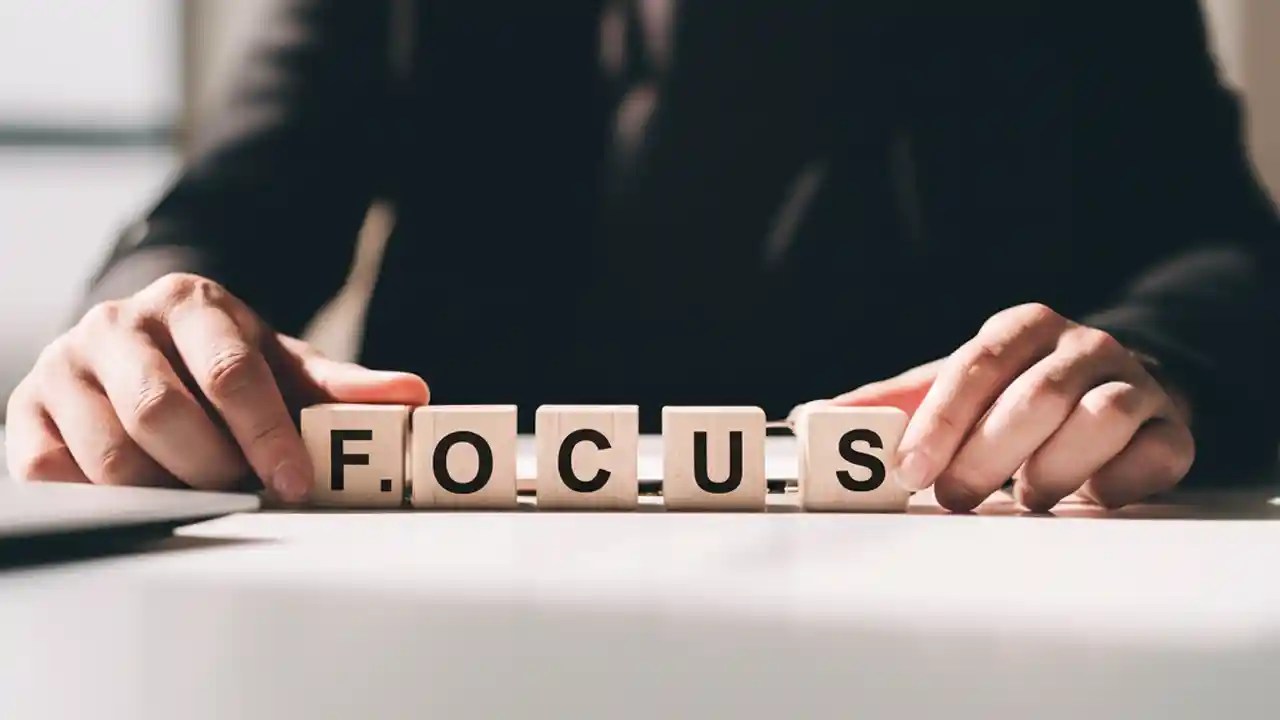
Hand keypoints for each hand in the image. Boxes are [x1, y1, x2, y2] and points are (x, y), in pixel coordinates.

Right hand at [5, 273, 428, 501]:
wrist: (139, 342)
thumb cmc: (221, 361)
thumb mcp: (281, 364)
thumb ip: (341, 385)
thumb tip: (414, 394)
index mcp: (189, 302)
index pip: (230, 372)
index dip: (266, 434)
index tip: (294, 483)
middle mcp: (118, 323)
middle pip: (162, 412)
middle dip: (212, 467)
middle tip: (244, 497)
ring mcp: (64, 364)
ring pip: (108, 452)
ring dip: (162, 492)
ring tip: (198, 500)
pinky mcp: (24, 409)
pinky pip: (51, 473)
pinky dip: (98, 501)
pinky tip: (136, 500)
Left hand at [828, 303, 1193, 511]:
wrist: (1109, 388)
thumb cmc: (1016, 392)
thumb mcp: (953, 388)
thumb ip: (890, 405)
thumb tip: (808, 415)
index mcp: (1023, 329)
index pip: (978, 364)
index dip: (941, 420)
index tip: (908, 470)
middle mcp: (1083, 347)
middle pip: (1036, 397)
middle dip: (985, 457)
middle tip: (954, 497)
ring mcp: (1134, 384)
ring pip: (1099, 421)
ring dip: (1051, 472)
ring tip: (1025, 497)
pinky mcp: (1172, 429)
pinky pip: (1153, 456)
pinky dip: (1115, 485)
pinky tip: (1087, 496)